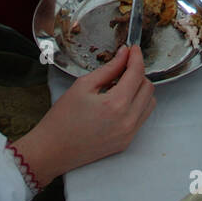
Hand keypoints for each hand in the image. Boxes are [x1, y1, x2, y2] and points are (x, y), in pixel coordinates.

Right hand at [12, 44, 154, 184]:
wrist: (52, 151)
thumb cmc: (62, 119)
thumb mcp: (83, 85)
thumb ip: (109, 68)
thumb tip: (124, 54)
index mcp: (116, 104)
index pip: (137, 73)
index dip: (136, 57)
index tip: (133, 49)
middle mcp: (128, 121)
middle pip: (148, 87)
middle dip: (138, 73)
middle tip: (123, 66)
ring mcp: (129, 134)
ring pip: (149, 103)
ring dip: (140, 89)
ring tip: (120, 84)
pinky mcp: (126, 142)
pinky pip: (142, 117)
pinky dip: (136, 105)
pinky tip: (119, 101)